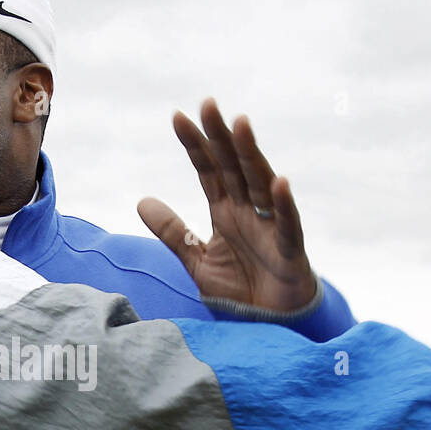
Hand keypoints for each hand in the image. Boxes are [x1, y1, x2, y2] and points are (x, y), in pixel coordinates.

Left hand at [137, 98, 315, 310]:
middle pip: (233, 167)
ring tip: (241, 124)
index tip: (177, 117)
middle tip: (208, 104)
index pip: (208, 171)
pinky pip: (287, 225)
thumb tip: (141, 201)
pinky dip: (284, 205)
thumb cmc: (240, 290)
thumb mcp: (197, 261)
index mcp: (225, 212)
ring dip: (251, 155)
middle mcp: (248, 212)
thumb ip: (173, 232)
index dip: (195, 145)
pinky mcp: (289, 250)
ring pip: (260, 184)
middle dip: (221, 136)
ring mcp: (270, 228)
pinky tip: (280, 183)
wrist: (269, 325)